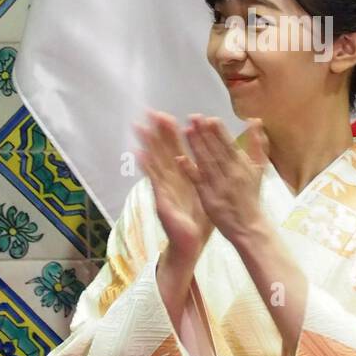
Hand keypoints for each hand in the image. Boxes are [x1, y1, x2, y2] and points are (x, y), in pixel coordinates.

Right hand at [133, 109, 213, 263]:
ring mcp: (164, 188)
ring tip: (140, 127)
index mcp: (183, 176)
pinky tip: (139, 154)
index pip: (177, 150)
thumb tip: (216, 156)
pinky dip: (146, 167)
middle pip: (163, 151)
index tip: (169, 115)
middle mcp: (171, 179)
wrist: (192, 243)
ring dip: (147, 145)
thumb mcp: (207, 192)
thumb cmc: (200, 219)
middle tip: (151, 112)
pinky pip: (154, 180)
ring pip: (155, 162)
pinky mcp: (161, 199)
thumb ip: (208, 174)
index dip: (173, 133)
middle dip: (158, 132)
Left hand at [178, 115, 269, 245]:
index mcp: (243, 165)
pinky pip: (198, 181)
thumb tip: (255, 120)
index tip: (209, 118)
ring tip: (186, 130)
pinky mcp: (208, 197)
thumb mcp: (259, 168)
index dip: (219, 131)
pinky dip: (189, 169)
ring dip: (196, 146)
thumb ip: (257, 144)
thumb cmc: (251, 195)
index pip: (229, 145)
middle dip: (204, 133)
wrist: (249, 226)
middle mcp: (232, 174)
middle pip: (216, 150)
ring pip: (206, 162)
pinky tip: (180, 158)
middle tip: (193, 118)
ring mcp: (219, 185)